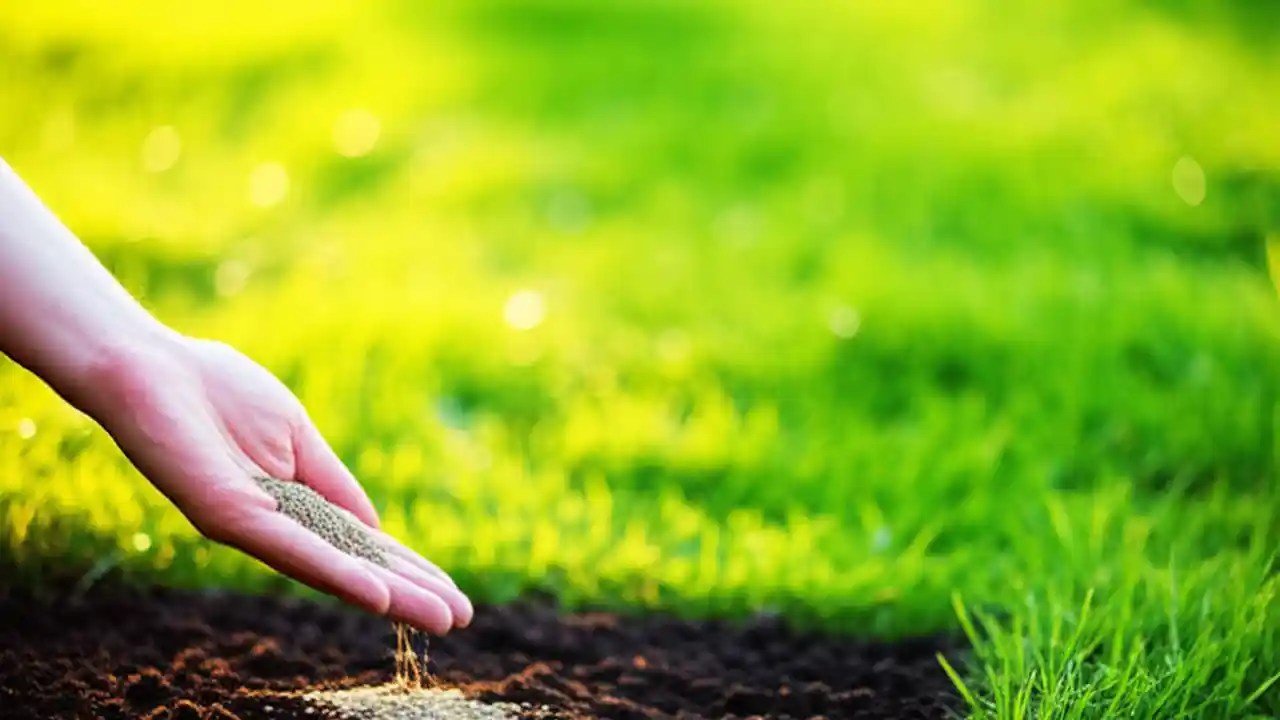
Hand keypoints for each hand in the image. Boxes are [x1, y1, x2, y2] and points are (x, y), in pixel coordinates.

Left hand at [75, 332, 471, 633]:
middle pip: (355, 567)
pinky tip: (375, 595)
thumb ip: (334, 485)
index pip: (363, 547)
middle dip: (410, 594)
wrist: (151, 367)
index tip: (455, 596)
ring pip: (332, 569)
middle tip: (460, 621)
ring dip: (388, 595)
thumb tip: (375, 533)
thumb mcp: (296, 439)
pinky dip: (337, 574)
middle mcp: (277, 526)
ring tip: (436, 617)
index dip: (410, 570)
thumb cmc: (217, 393)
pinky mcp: (228, 515)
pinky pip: (291, 549)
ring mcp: (254, 524)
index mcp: (297, 505)